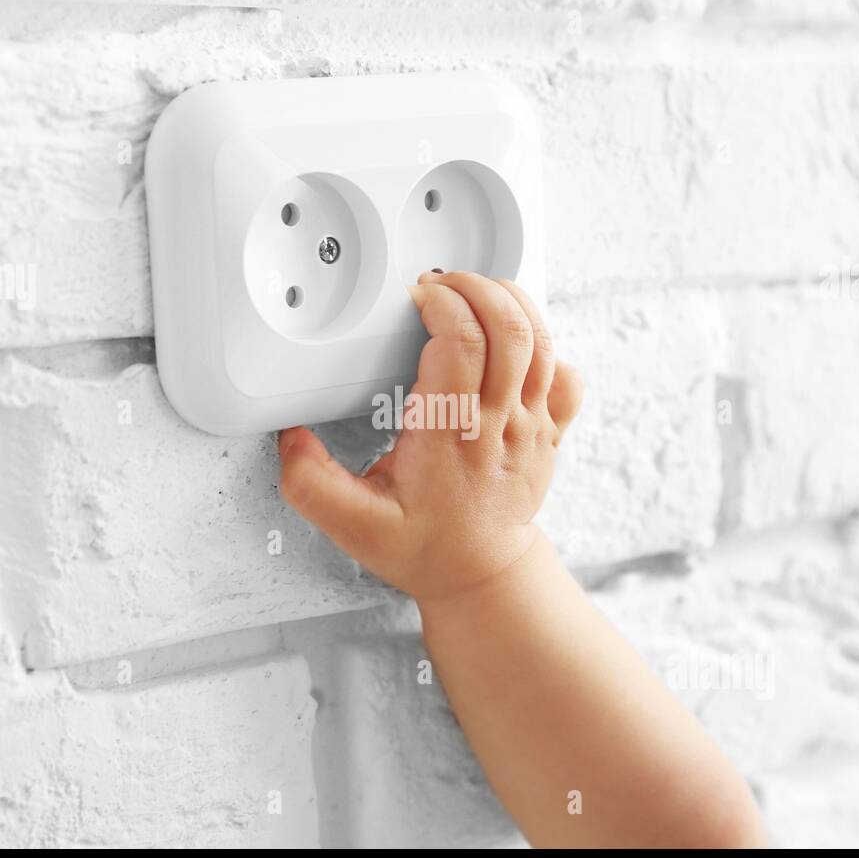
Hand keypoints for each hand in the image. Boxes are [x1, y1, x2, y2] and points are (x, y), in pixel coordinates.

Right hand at [277, 271, 583, 602]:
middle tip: (445, 282)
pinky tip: (516, 339)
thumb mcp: (353, 525)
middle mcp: (499, 425)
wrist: (480, 575)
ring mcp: (532, 426)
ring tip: (478, 291)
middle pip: (509, 328)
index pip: (463, 344)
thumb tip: (292, 437)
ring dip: (512, 302)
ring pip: (542, 341)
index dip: (443, 304)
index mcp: (451, 436)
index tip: (417, 296)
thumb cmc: (424, 548)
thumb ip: (311, 483)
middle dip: (476, 287)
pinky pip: (566, 374)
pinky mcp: (550, 431)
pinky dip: (547, 343)